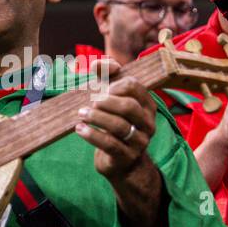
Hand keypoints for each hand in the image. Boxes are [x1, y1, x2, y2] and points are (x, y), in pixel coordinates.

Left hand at [75, 62, 157, 181]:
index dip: (114, 83)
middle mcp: (148, 122)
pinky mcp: (127, 156)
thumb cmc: (115, 125)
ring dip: (96, 118)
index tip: (98, 88)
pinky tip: (79, 129)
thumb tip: (100, 63)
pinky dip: (92, 135)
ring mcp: (140, 140)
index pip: (134, 86)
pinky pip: (110, 144)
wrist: (121, 163)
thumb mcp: (112, 102)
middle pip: (128, 106)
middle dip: (105, 102)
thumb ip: (106, 80)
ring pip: (119, 126)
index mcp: (147, 105)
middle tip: (89, 103)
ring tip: (81, 114)